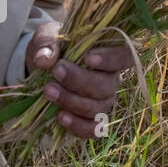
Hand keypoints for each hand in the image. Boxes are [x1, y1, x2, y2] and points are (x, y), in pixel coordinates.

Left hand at [25, 22, 134, 139]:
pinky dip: (78, 126)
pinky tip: (61, 117)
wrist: (43, 69)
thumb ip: (47, 43)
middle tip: (56, 71)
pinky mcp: (91, 120)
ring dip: (72, 101)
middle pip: (106, 86)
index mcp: (107, 56)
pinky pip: (92, 129)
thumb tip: (45, 60)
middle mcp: (111, 80)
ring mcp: (103, 102)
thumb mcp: (47, 37)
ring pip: (97, 108)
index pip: (124, 56)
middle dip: (79, 81)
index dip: (111, 59)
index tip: (89, 58)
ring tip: (48, 91)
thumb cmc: (53, 48)